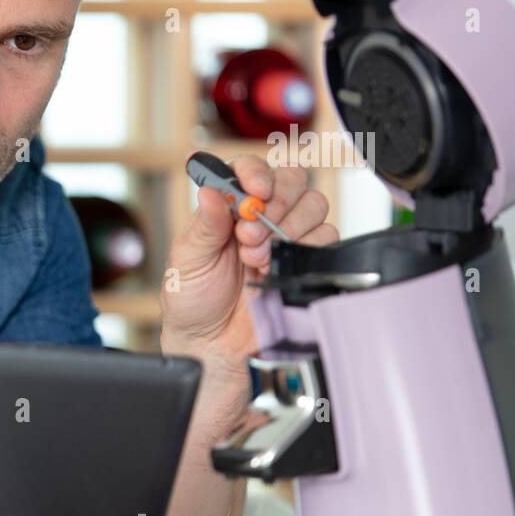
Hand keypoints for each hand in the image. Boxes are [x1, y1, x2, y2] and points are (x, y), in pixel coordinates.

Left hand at [159, 156, 337, 369]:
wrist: (213, 345)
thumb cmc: (193, 302)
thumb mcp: (187, 260)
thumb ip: (204, 223)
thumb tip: (211, 188)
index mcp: (228, 208)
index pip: (251, 170)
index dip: (256, 172)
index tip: (253, 190)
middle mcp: (261, 217)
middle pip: (292, 180)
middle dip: (274, 202)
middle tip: (247, 233)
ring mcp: (286, 237)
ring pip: (313, 204)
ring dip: (286, 227)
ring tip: (253, 257)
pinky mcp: (306, 260)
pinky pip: (327, 236)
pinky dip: (302, 247)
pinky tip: (271, 268)